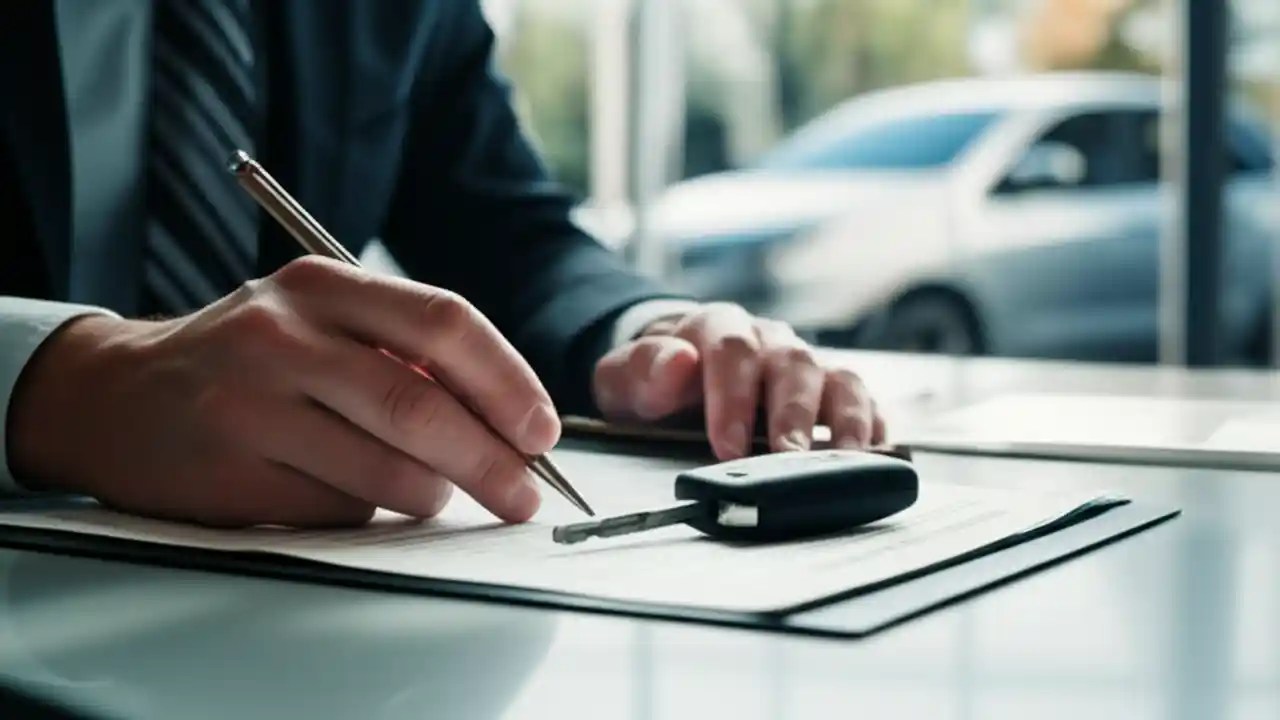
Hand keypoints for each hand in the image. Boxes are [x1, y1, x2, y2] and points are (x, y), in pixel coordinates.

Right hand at [8, 257, 559, 526]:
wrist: (119, 396)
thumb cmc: (253, 360)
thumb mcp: (322, 322)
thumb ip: (406, 353)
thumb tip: (510, 417)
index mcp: (324, 285)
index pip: (444, 323)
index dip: (507, 381)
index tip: (542, 431)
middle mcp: (283, 335)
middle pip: (420, 406)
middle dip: (490, 461)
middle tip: (523, 495)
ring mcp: (250, 404)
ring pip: (385, 470)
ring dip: (430, 493)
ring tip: (431, 490)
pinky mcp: (230, 473)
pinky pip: (337, 510)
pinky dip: (368, 514)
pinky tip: (349, 493)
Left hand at [592, 303, 883, 459]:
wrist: (672, 373)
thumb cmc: (652, 381)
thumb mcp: (624, 377)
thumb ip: (641, 369)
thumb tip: (676, 361)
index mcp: (716, 328)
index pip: (732, 350)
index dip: (733, 398)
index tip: (728, 444)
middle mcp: (768, 340)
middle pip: (793, 364)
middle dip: (794, 414)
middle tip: (790, 458)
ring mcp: (803, 363)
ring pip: (836, 378)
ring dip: (845, 418)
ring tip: (845, 459)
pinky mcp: (828, 390)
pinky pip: (859, 398)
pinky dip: (871, 422)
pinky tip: (874, 451)